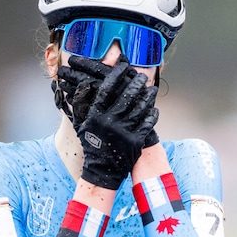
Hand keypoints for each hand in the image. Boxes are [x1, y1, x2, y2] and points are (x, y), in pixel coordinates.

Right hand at [65, 56, 159, 188]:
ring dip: (147, 97)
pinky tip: (154, 108)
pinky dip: (152, 115)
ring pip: (139, 108)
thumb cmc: (92, 143)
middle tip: (142, 76)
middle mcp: (109, 122)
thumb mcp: (81, 124)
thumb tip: (83, 83)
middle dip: (136, 83)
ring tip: (151, 90)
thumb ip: (81, 104)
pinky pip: (147, 123)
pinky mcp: (135, 141)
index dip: (116, 76)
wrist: (103, 169)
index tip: (123, 67)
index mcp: (96, 116)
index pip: (107, 90)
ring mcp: (124, 132)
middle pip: (126, 96)